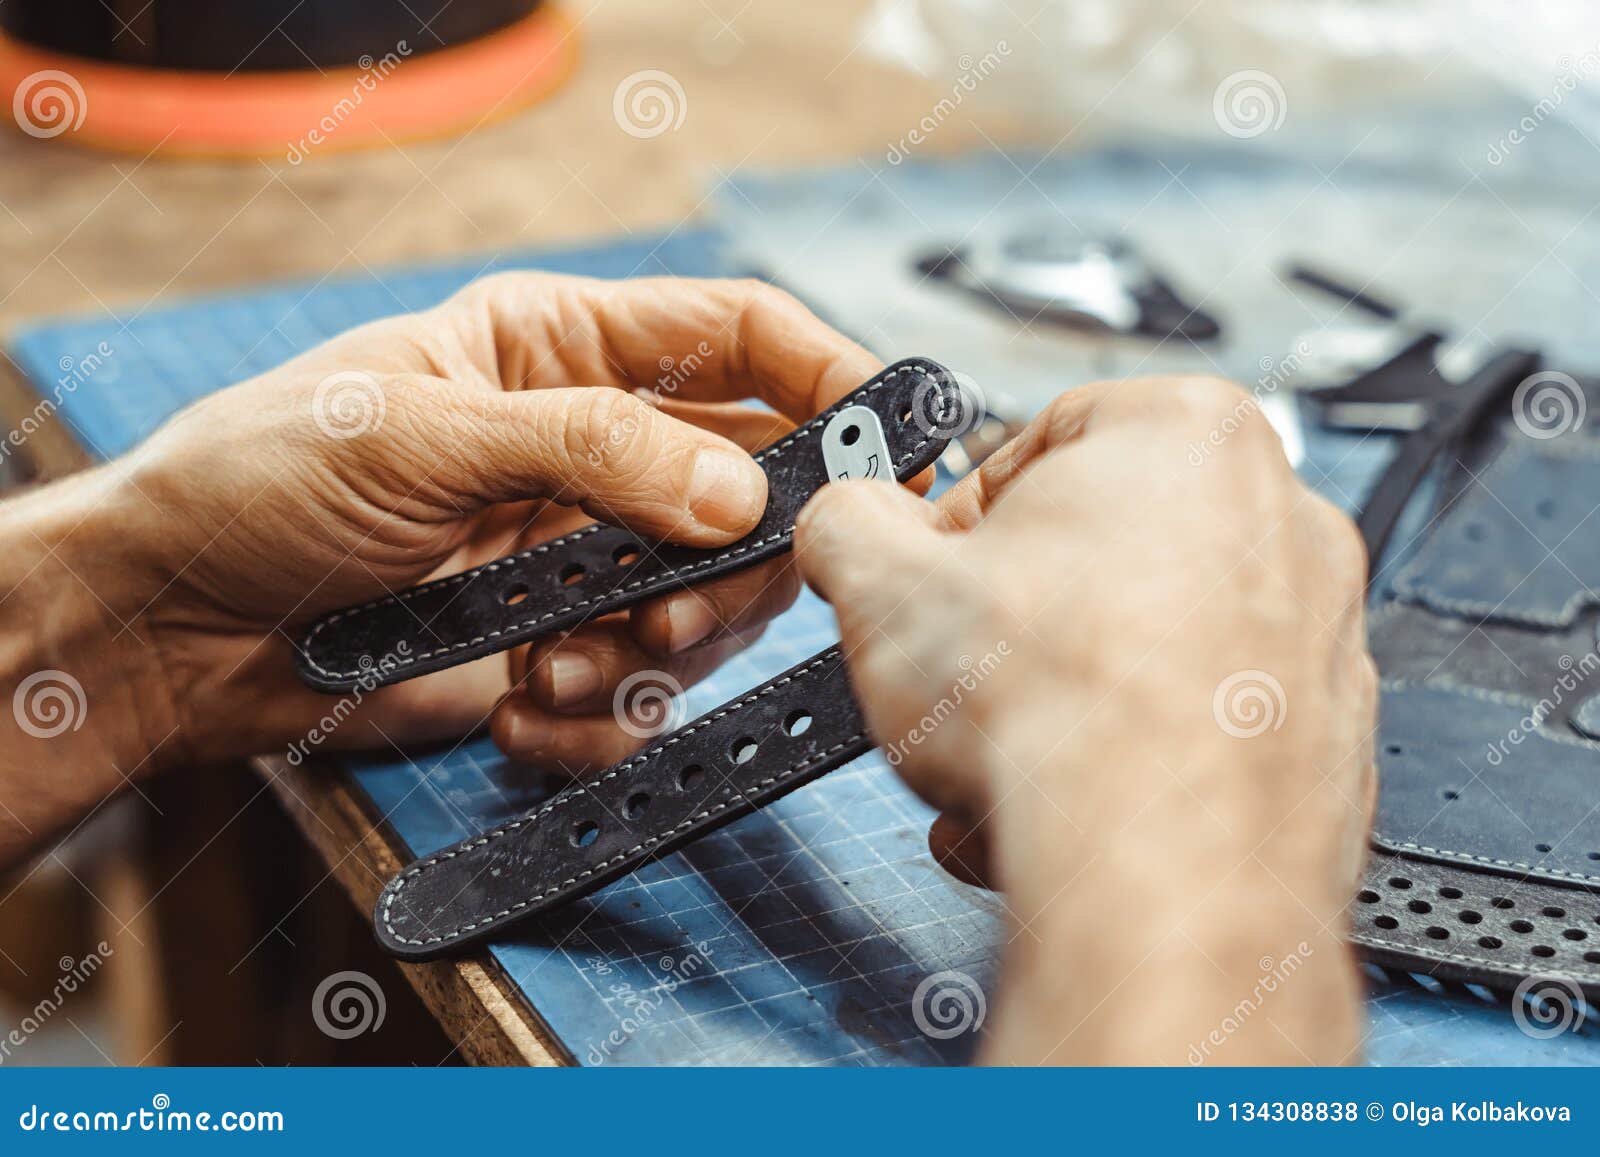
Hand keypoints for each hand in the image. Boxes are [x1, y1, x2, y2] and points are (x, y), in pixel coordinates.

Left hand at [1, 275, 883, 827]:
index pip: (743, 340)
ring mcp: (582, 558)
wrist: (171, 629)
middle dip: (730, 568)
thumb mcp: (420, 432)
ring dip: (646, 653)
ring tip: (551, 669)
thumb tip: (740, 494)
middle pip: (753, 496)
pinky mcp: (558, 651)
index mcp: (565, 351)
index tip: (890, 446)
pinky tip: (521, 711)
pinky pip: (640, 697)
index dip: (828, 379)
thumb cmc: (259, 479)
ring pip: (708, 608)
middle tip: (668, 611)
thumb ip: (592, 452)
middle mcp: (593, 452)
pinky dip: (596, 721)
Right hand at [795, 376, 1376, 1063]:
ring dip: (1063, 698)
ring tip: (1000, 754)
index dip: (961, 517)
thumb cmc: (1058, 714)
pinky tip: (1066, 802)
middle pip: (1103, 552)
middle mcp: (1281, 518)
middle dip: (1017, 617)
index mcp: (1187, 431)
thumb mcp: (882, 584)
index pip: (1040, 441)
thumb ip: (849, 523)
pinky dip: (1133, 760)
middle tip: (961, 666)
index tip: (930, 573)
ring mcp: (1319, 633)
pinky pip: (1200, 729)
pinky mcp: (1328, 740)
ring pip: (1150, 647)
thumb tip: (847, 522)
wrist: (1160, 875)